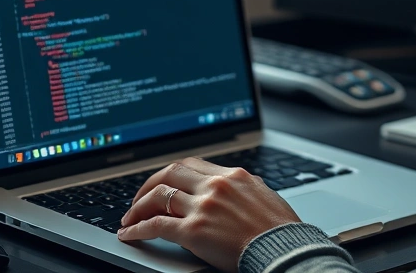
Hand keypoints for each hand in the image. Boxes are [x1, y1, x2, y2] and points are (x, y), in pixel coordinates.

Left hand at [117, 157, 300, 271]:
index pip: (190, 164)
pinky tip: (129, 233)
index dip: (170, 173)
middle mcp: (215, 185)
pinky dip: (138, 228)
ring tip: (130, 219)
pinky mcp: (194, 231)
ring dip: (138, 207)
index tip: (161, 183)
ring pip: (158, 197)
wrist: (286, 251)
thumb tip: (228, 189)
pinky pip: (156, 225)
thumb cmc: (280, 231)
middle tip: (139, 200)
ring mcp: (203, 206)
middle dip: (148, 185)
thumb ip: (241, 189)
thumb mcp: (263, 195)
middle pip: (170, 173)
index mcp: (232, 175)